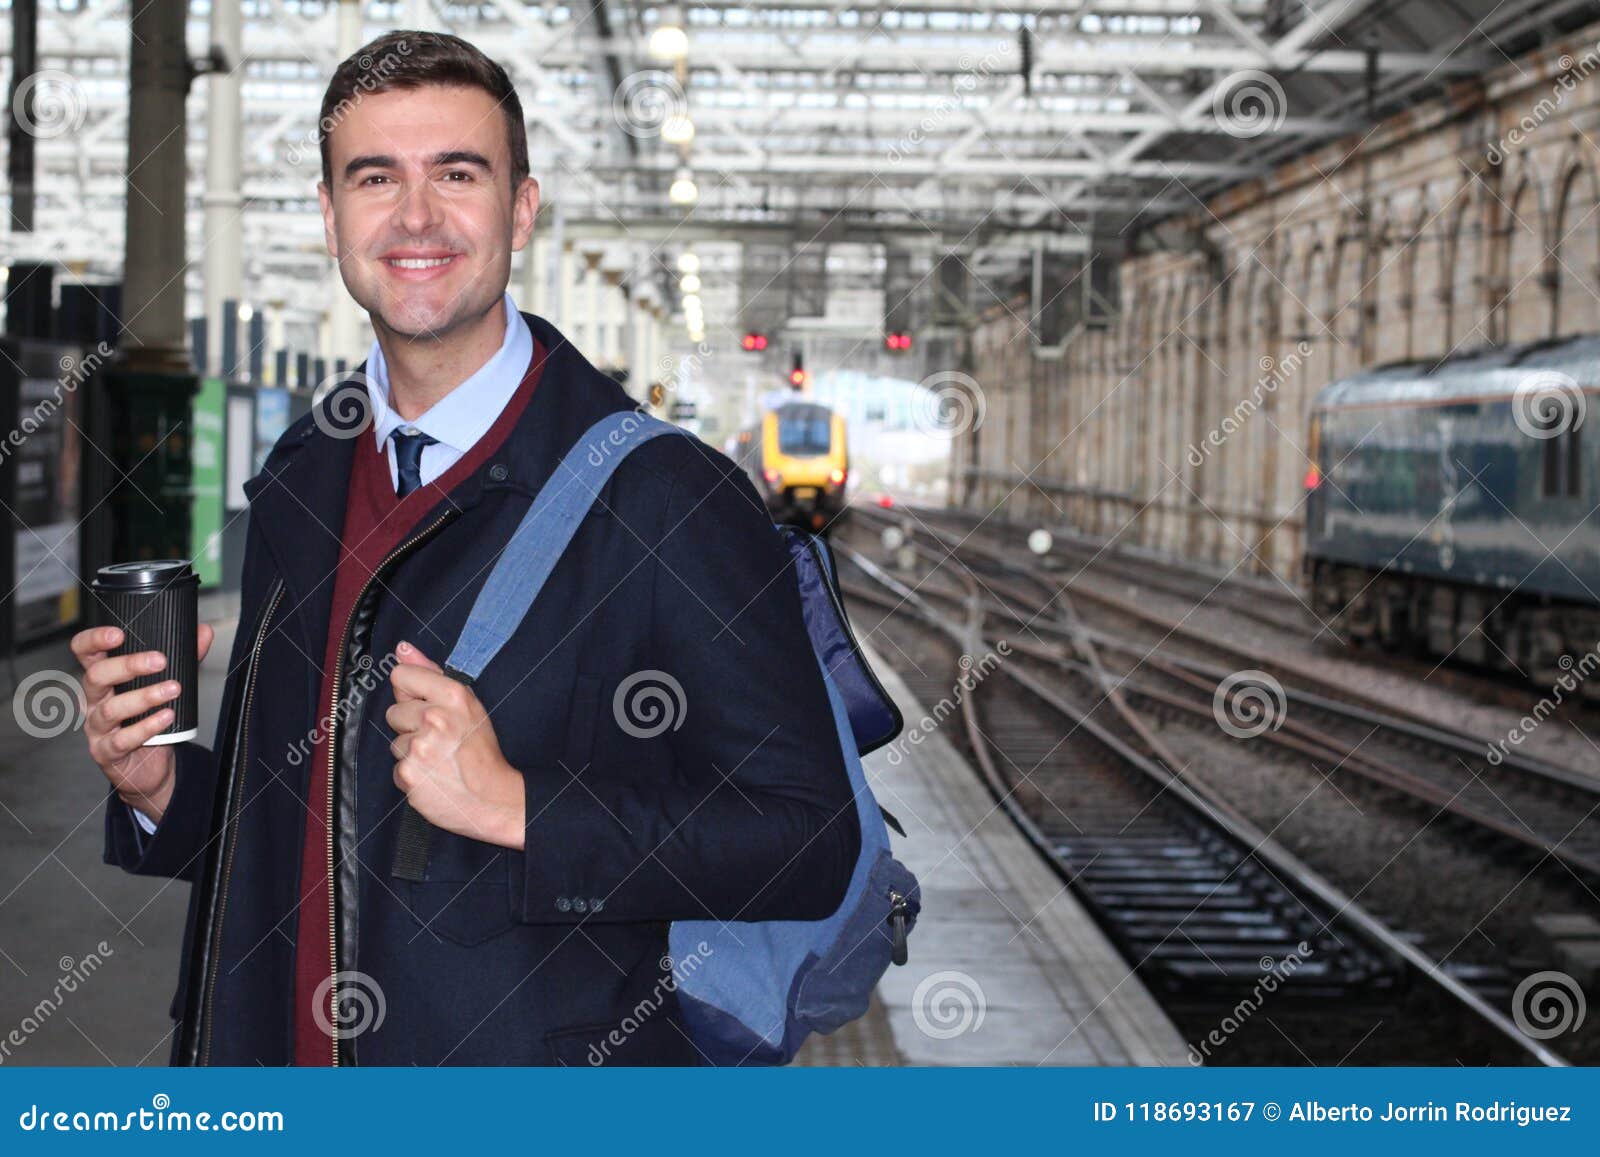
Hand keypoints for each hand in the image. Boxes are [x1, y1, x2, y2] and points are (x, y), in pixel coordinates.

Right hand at [71, 622, 216, 824]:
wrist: (150, 767)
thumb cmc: (152, 718)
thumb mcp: (167, 684)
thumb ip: (184, 658)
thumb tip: (203, 632)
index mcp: (104, 678)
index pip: (85, 652)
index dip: (94, 640)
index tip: (118, 634)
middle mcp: (95, 701)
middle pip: (96, 676)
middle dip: (127, 665)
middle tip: (160, 661)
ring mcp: (97, 727)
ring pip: (111, 709)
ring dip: (145, 697)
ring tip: (173, 689)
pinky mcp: (106, 752)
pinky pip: (122, 739)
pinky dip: (147, 726)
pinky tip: (167, 717)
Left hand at [385, 640, 525, 849]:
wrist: (493, 798)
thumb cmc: (482, 751)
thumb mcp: (467, 704)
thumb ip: (430, 673)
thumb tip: (402, 649)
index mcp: (453, 695)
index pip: (401, 676)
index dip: (411, 693)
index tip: (427, 707)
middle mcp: (434, 718)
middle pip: (393, 711)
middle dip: (410, 726)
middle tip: (439, 740)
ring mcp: (419, 748)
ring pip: (395, 742)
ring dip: (411, 752)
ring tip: (438, 760)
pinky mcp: (408, 774)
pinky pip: (397, 768)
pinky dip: (412, 775)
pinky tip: (433, 777)